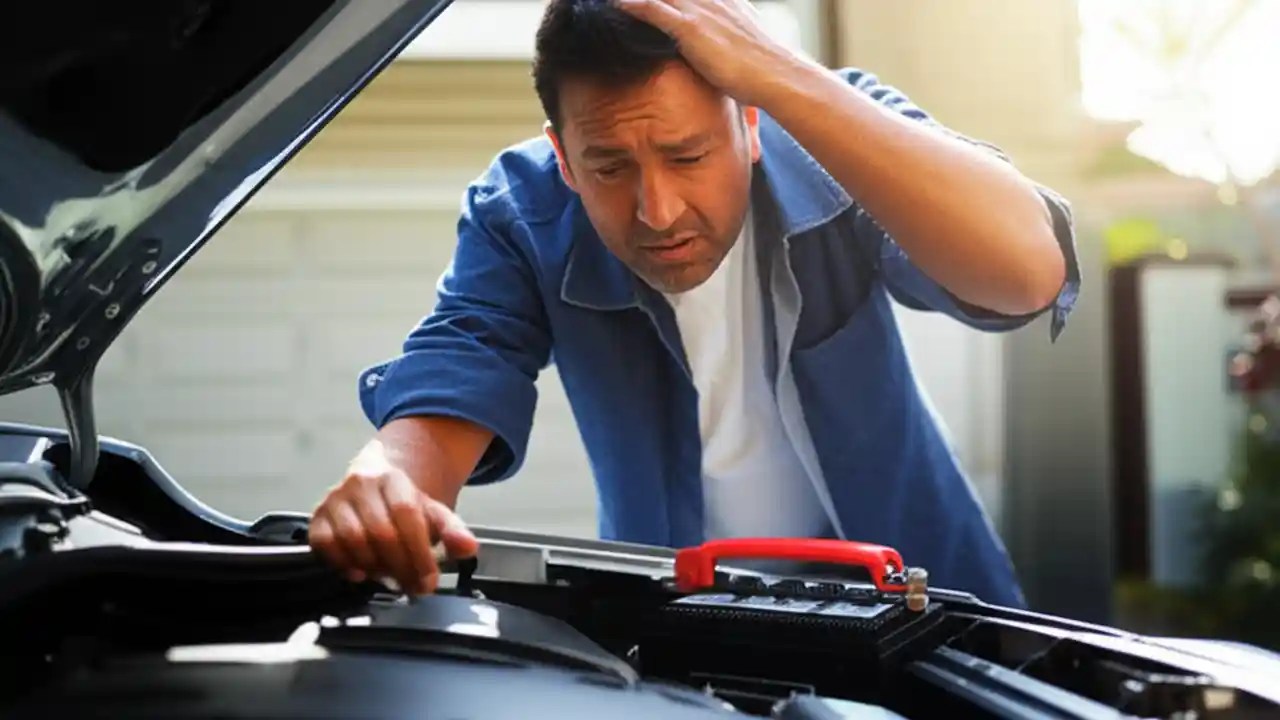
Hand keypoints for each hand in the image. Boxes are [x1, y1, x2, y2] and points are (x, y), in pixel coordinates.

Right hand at [309, 445, 478, 595]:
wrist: (375, 484)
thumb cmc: (404, 505)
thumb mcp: (432, 512)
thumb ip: (451, 529)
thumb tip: (469, 547)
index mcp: (393, 477)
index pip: (406, 514)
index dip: (418, 551)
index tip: (429, 579)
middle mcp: (360, 484)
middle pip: (380, 530)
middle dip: (401, 566)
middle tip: (414, 586)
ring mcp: (335, 499)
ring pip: (352, 539)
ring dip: (374, 567)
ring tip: (391, 578)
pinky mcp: (317, 517)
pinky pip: (324, 544)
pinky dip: (342, 564)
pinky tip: (361, 572)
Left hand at [613, 0, 797, 106]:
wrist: (778, 76)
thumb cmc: (766, 69)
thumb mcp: (746, 45)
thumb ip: (730, 41)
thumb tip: (726, 54)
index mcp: (726, 2)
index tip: (661, 1)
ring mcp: (701, 11)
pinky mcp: (691, 29)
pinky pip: (654, 10)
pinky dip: (634, 5)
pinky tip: (615, 3)